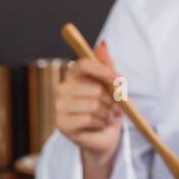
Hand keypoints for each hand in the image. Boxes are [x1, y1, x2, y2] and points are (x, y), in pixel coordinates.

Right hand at [54, 39, 122, 161]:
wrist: (104, 135)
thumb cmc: (107, 107)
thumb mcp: (111, 85)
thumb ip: (107, 65)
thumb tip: (103, 44)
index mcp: (74, 75)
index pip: (84, 64)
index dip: (104, 71)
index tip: (120, 80)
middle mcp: (62, 88)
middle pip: (95, 89)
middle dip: (112, 100)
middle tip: (115, 107)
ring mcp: (59, 106)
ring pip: (93, 105)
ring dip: (108, 113)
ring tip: (108, 117)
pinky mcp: (61, 124)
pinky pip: (89, 119)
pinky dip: (101, 123)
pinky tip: (100, 125)